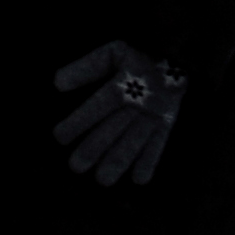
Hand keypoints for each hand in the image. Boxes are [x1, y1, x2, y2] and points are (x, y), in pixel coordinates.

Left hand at [53, 41, 186, 187]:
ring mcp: (154, 116)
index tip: (59, 137)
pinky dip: (150, 163)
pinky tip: (138, 180)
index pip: (98, 106)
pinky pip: (159, 146)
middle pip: (114, 129)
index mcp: (123, 85)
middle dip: (94, 149)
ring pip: (134, 142)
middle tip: (75, 167)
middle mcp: (139, 103)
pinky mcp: (167, 125)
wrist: (179, 57)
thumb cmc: (137, 56)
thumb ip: (85, 68)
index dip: (78, 122)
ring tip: (102, 180)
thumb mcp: (111, 53)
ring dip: (118, 162)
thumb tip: (56, 83)